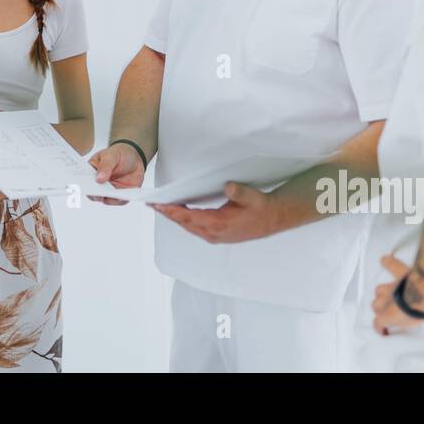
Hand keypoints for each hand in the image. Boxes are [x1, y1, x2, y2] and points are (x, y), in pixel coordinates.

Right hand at [88, 142, 145, 204]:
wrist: (134, 157)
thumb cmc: (119, 154)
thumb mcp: (111, 155)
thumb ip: (105, 166)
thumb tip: (98, 179)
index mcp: (91, 172)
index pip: (84, 180)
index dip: (83, 184)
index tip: (86, 186)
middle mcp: (98, 184)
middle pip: (93, 193)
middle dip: (95, 194)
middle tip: (99, 193)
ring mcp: (109, 190)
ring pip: (105, 199)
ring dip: (109, 198)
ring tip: (114, 194)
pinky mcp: (119, 194)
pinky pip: (118, 201)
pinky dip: (120, 199)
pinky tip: (123, 195)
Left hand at [149, 182, 277, 241]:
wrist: (272, 219)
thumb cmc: (261, 207)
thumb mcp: (252, 197)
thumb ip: (239, 192)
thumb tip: (228, 186)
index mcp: (220, 223)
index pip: (189, 217)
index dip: (172, 212)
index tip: (158, 205)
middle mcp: (214, 233)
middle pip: (184, 223)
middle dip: (167, 214)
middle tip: (151, 204)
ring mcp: (215, 236)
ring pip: (189, 227)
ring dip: (175, 218)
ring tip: (160, 208)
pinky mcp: (217, 236)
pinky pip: (195, 228)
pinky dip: (184, 220)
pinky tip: (179, 213)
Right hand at [371, 254, 422, 335]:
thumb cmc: (420, 310)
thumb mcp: (412, 324)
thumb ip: (403, 322)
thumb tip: (402, 320)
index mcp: (389, 314)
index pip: (378, 322)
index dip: (379, 326)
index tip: (383, 330)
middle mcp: (386, 300)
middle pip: (375, 304)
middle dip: (379, 308)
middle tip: (387, 311)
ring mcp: (393, 286)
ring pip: (379, 289)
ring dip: (382, 293)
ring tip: (387, 294)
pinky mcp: (401, 273)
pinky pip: (390, 264)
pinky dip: (387, 263)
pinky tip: (385, 260)